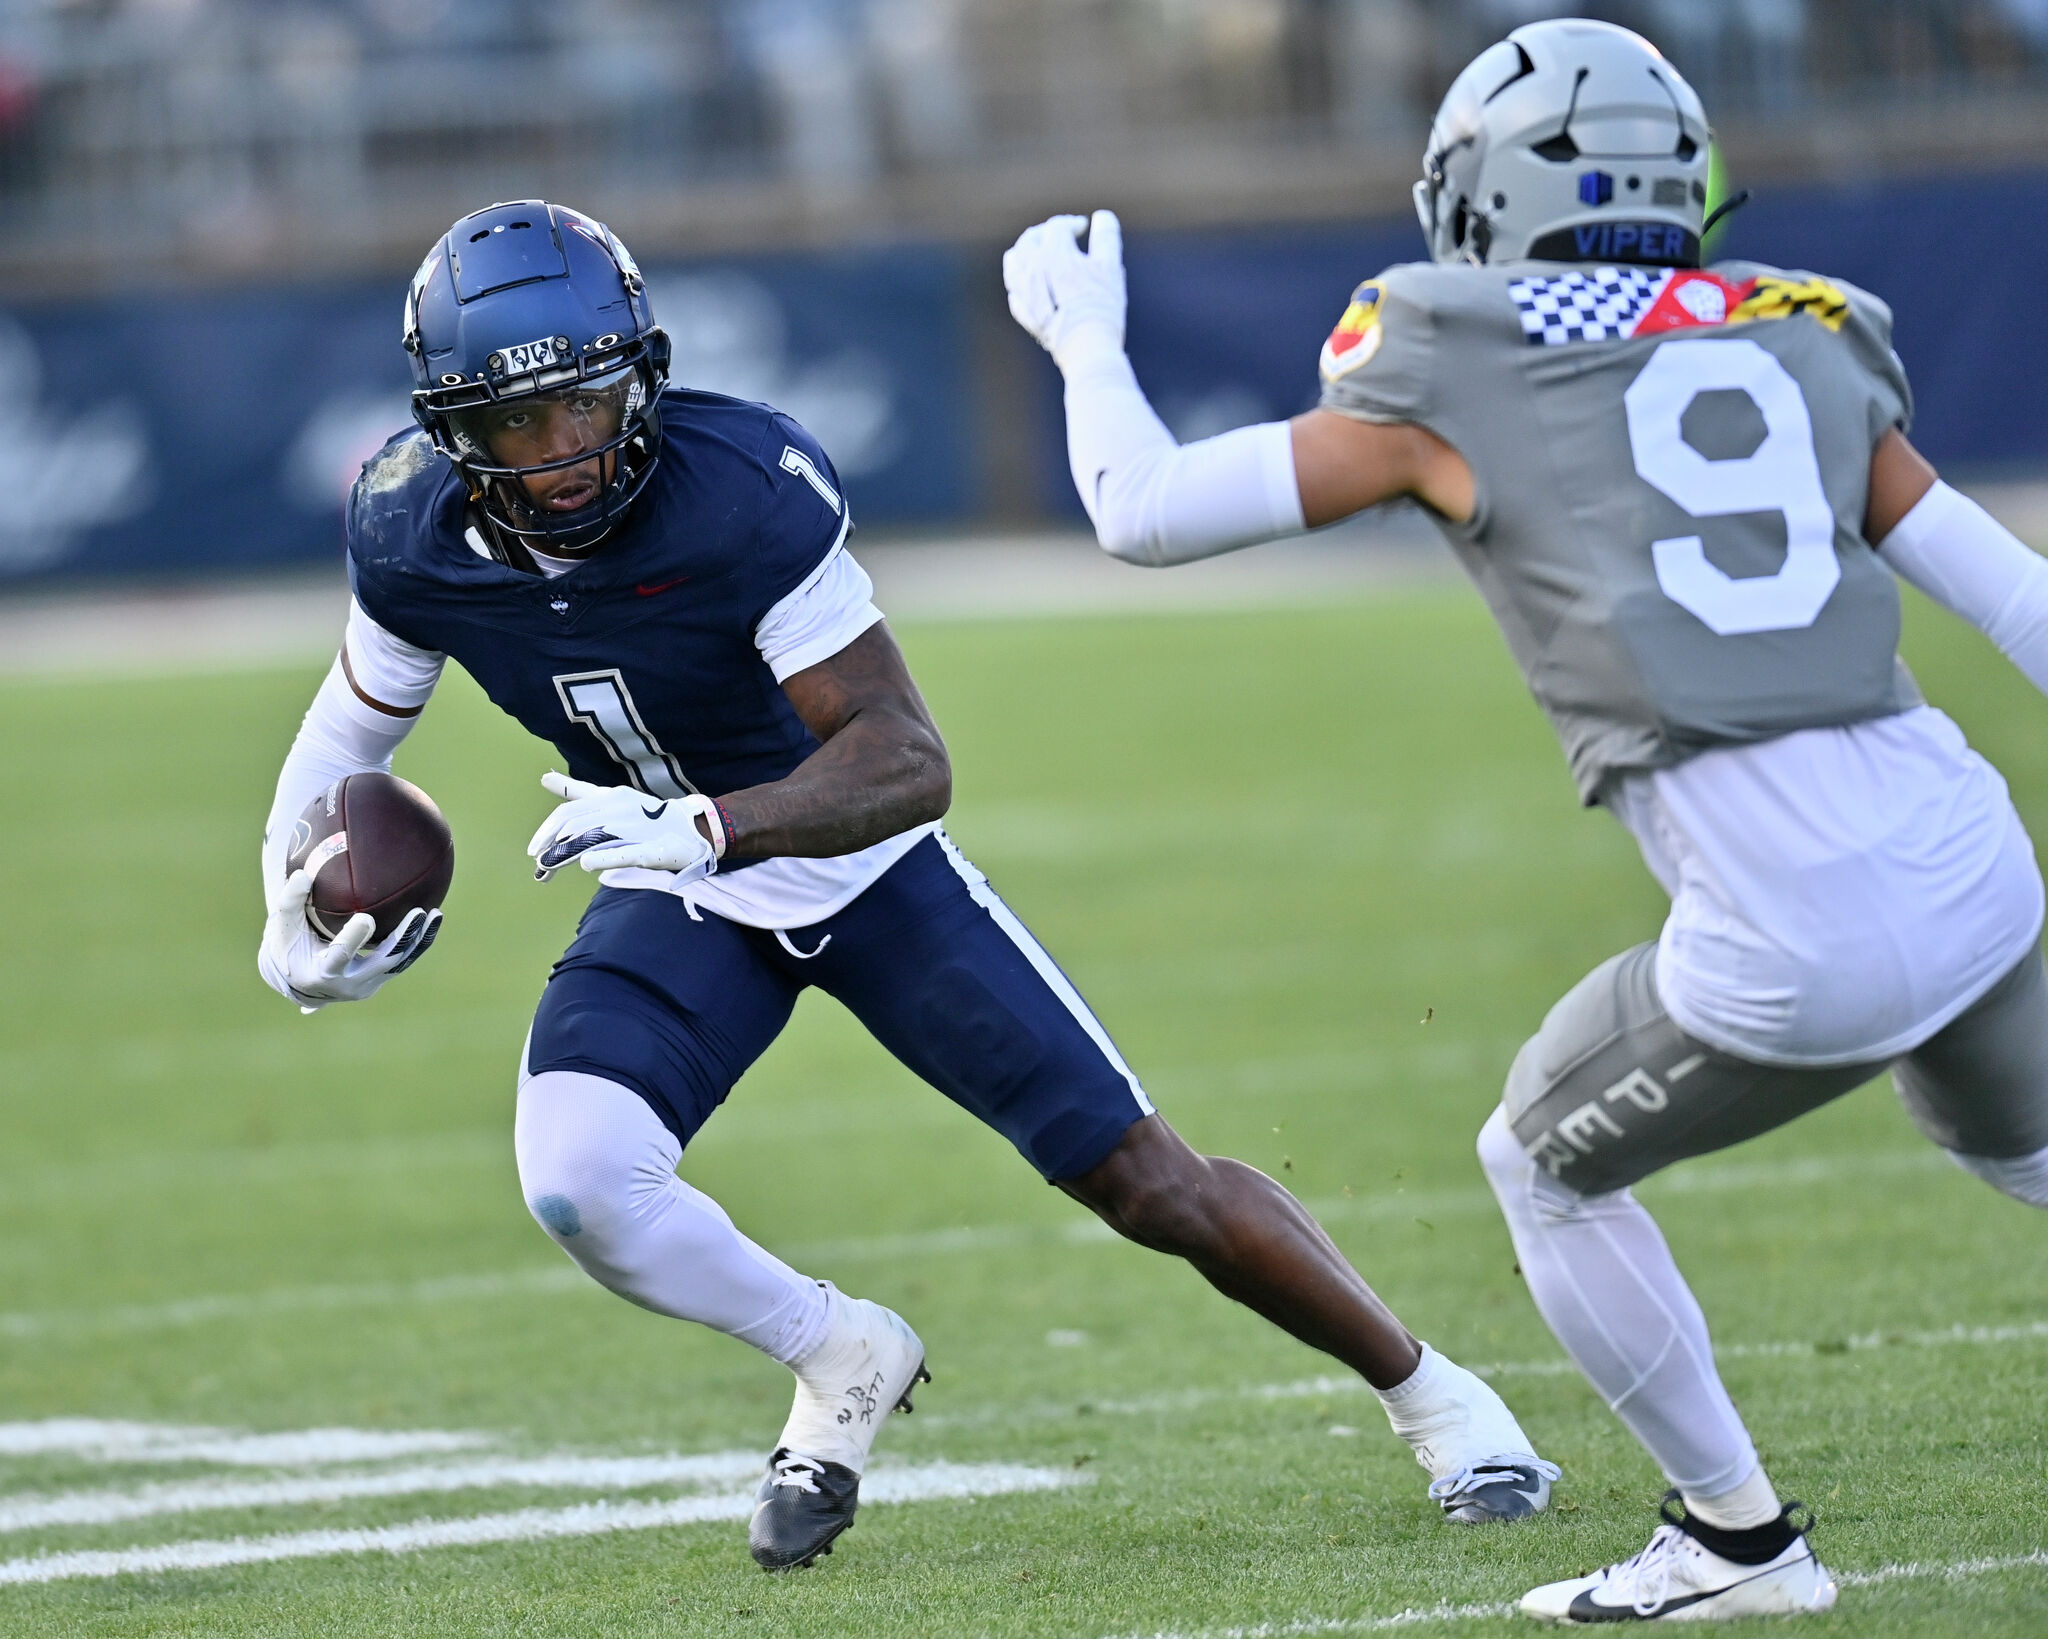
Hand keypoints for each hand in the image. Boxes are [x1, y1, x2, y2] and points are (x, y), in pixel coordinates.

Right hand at [257, 869, 440, 1014]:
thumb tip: (302, 875)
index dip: (353, 939)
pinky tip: (432, 919)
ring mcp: (367, 985)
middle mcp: (348, 985)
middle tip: (419, 913)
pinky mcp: (379, 980)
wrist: (296, 980)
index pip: (339, 956)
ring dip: (419, 940)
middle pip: (382, 962)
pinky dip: (417, 942)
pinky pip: (403, 961)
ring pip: (399, 963)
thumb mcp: (282, 926)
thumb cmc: (287, 946)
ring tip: (435, 914)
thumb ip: (289, 901)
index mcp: (321, 973)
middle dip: (404, 939)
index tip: (366, 917)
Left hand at [526, 771, 720, 881]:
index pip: (569, 811)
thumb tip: (545, 778)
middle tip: (537, 865)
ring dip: (566, 855)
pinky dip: (604, 857)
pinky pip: (625, 853)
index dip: (546, 830)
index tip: (532, 849)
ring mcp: (634, 830)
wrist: (691, 828)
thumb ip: (577, 790)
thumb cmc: (646, 816)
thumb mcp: (610, 798)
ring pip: (592, 839)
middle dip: (550, 846)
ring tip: (548, 869)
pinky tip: (587, 864)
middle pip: (575, 825)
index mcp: (609, 797)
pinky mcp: (649, 851)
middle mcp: (618, 809)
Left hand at [1002, 209, 1125, 370]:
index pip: (1057, 227)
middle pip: (1029, 240)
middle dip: (1044, 232)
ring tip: (1033, 253)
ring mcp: (1024, 294)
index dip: (1071, 223)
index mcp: (1053, 253)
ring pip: (1013, 264)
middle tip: (1058, 234)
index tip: (1083, 227)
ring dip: (1022, 252)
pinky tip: (1028, 287)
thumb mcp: (1110, 267)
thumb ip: (1106, 237)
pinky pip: (1015, 295)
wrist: (1086, 347)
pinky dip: (1020, 284)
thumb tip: (1102, 216)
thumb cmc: (1101, 305)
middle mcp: (1032, 269)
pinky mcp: (1026, 317)